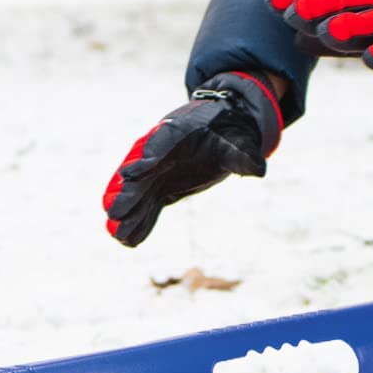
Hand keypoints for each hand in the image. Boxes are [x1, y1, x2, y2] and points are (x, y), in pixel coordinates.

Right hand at [102, 72, 282, 247]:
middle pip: (141, 171)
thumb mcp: (239, 143)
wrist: (222, 131)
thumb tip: (260, 169)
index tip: (130, 174)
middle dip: (127, 190)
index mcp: (180, 132)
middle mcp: (163, 151)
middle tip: (112, 209)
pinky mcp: (162, 186)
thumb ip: (244, 157)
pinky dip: (139, 221)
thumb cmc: (228, 133)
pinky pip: (148, 205)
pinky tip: (127, 240)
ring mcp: (160, 171)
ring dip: (127, 211)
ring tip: (114, 232)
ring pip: (140, 191)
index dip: (144, 159)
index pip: (159, 143)